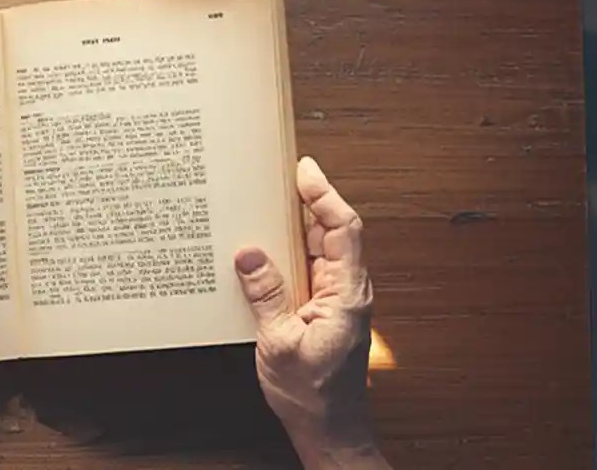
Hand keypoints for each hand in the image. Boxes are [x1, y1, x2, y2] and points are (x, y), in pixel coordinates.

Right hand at [235, 157, 387, 468]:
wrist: (328, 428)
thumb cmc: (314, 395)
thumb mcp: (280, 343)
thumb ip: (266, 295)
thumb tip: (250, 254)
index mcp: (347, 294)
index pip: (342, 229)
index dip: (325, 194)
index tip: (304, 169)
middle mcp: (346, 290)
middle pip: (331, 231)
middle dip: (307, 199)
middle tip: (277, 174)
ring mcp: (335, 298)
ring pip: (318, 248)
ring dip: (296, 224)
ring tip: (266, 200)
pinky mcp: (321, 308)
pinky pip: (307, 268)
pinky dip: (288, 250)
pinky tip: (265, 246)